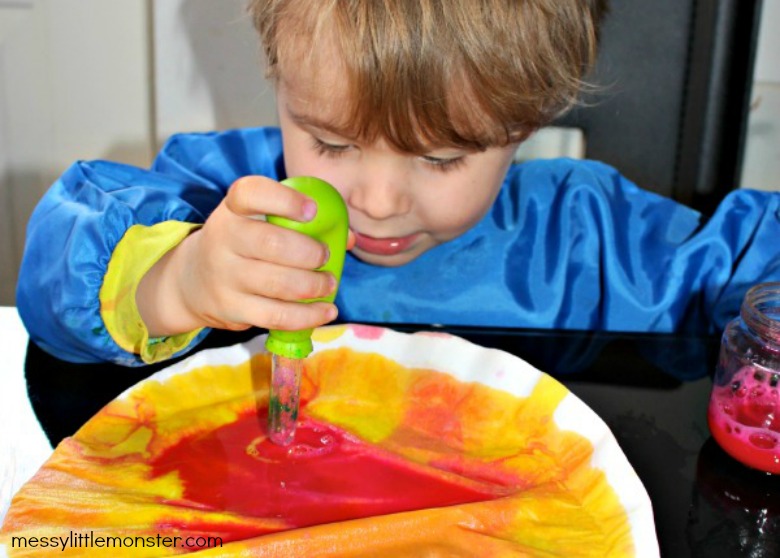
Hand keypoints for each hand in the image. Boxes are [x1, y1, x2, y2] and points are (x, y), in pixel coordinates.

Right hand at [137, 176, 348, 335]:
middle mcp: (223, 238)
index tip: (311, 210)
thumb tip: (347, 238)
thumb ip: (302, 222)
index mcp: (233, 208)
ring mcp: (224, 276)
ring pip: (278, 284)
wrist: (192, 279)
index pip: (250, 193)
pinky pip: (276, 317)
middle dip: (309, 253)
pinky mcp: (231, 309)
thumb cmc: (243, 244)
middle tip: (324, 257)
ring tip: (329, 284)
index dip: (285, 200)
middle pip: (271, 243)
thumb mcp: (259, 222)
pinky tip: (326, 311)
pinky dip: (308, 316)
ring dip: (313, 286)